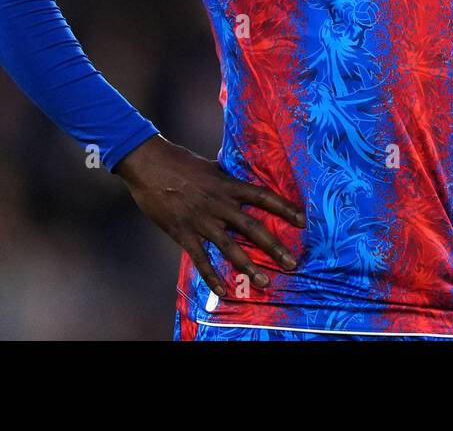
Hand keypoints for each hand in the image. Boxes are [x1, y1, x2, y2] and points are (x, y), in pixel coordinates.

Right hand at [114, 135, 305, 296]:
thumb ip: (226, 178)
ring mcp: (202, 220)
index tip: (303, 220)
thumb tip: (240, 177)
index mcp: (228, 185)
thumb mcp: (210, 168)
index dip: (284, 208)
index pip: (263, 197)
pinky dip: (212, 276)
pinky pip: (201, 258)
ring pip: (230, 247)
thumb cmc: (179, 163)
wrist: (149, 164)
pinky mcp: (183, 232)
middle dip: (274, 247)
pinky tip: (223, 290)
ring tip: (265, 282)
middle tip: (292, 263)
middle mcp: (219, 204)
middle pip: (253, 227)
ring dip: (249, 266)